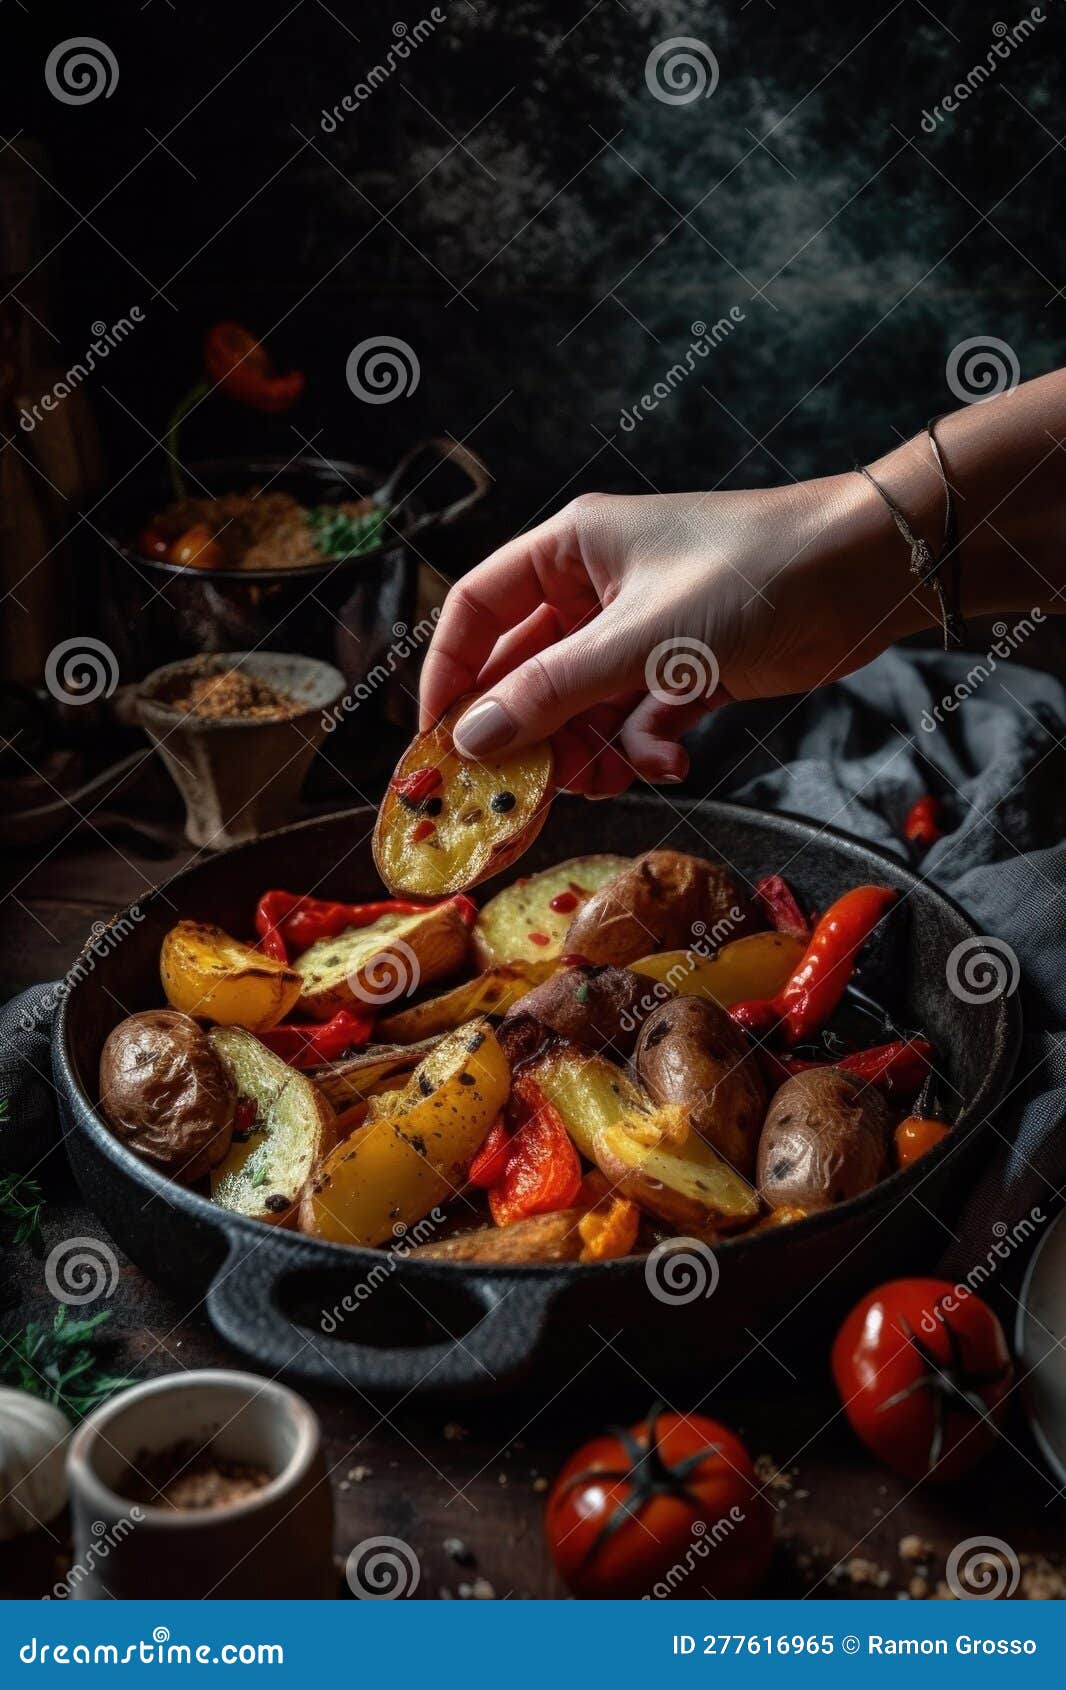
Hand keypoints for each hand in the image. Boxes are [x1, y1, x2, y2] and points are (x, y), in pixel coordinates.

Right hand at [420, 477, 921, 796]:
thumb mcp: (640, 643)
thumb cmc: (751, 577)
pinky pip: (637, 718)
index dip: (449, 674)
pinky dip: (646, 747)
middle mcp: (596, 588)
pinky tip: (670, 761)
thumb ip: (551, 695)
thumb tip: (471, 740)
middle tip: (522, 792)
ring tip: (609, 779)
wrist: (867, 574)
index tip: (438, 740)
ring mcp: (642, 630)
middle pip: (528, 669)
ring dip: (589, 750)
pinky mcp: (686, 667)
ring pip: (582, 706)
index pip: (477, 609)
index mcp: (570, 550)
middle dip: (529, 732)